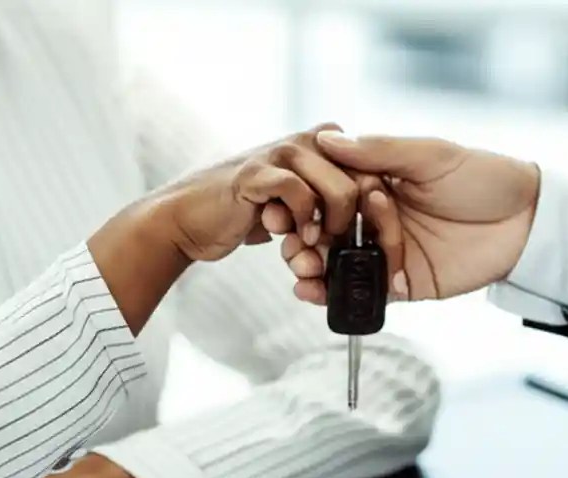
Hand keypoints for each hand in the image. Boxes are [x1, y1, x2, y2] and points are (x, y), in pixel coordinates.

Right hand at [148, 122, 361, 262]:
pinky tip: (297, 238)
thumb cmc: (246, 214)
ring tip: (317, 244)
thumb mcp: (297, 205)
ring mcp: (282, 152)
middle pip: (366, 181)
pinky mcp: (257, 172)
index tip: (363, 239)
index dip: (377, 211)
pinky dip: (305, 223)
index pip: (375, 172)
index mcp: (323, 145)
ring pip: (340, 188)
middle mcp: (308, 141)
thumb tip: (373, 215)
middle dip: (360, 223)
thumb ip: (330, 200)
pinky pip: (300, 194)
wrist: (190, 220)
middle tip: (340, 246)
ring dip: (335, 228)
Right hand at [281, 131, 540, 302]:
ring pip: (343, 264)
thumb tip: (327, 139)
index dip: (309, 204)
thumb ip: (379, 152)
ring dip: (316, 270)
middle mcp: (381, 218)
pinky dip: (340, 295)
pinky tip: (316, 294)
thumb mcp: (430, 156)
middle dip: (306, 242)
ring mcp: (392, 252)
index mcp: (382, 182)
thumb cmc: (485, 178)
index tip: (286, 212)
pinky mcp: (407, 284)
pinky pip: (368, 292)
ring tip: (299, 274)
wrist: (529, 221)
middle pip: (331, 233)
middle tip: (292, 248)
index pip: (333, 195)